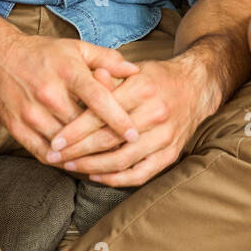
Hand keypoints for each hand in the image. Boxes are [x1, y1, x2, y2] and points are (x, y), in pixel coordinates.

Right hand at [0, 33, 141, 163]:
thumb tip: (135, 71)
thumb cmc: (43, 53)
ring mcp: (31, 113)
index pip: (98, 99)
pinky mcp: (16, 127)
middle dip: (105, 142)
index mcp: (68, 72)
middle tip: (126, 153)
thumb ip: (107, 59)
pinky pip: (43, 152)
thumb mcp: (77, 47)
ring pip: (64, 144)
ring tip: (105, 163)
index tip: (134, 134)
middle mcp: (49, 93)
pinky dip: (62, 161)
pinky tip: (76, 164)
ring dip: (84, 156)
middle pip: (83, 127)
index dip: (118, 119)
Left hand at [43, 55, 212, 186]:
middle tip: (54, 157)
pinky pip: (141, 173)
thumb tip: (89, 81)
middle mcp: (156, 113)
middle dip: (77, 151)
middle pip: (109, 139)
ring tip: (70, 166)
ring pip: (123, 159)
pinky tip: (97, 176)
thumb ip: (109, 78)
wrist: (195, 87)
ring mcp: (165, 136)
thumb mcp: (132, 71)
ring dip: (92, 166)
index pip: (101, 114)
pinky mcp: (171, 153)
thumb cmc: (156, 78)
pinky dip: (117, 178)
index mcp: (143, 89)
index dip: (74, 131)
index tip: (55, 141)